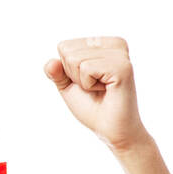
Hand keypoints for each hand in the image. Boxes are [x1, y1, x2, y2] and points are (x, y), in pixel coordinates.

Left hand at [44, 36, 149, 152]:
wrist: (110, 130)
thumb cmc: (92, 107)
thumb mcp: (68, 86)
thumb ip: (56, 72)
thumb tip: (50, 62)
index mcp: (103, 44)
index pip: (65, 46)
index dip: (68, 71)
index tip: (87, 82)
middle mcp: (114, 44)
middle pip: (68, 51)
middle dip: (74, 75)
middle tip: (94, 88)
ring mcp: (120, 54)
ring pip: (75, 59)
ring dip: (82, 82)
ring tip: (101, 89)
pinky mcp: (122, 66)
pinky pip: (86, 68)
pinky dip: (89, 85)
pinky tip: (106, 90)